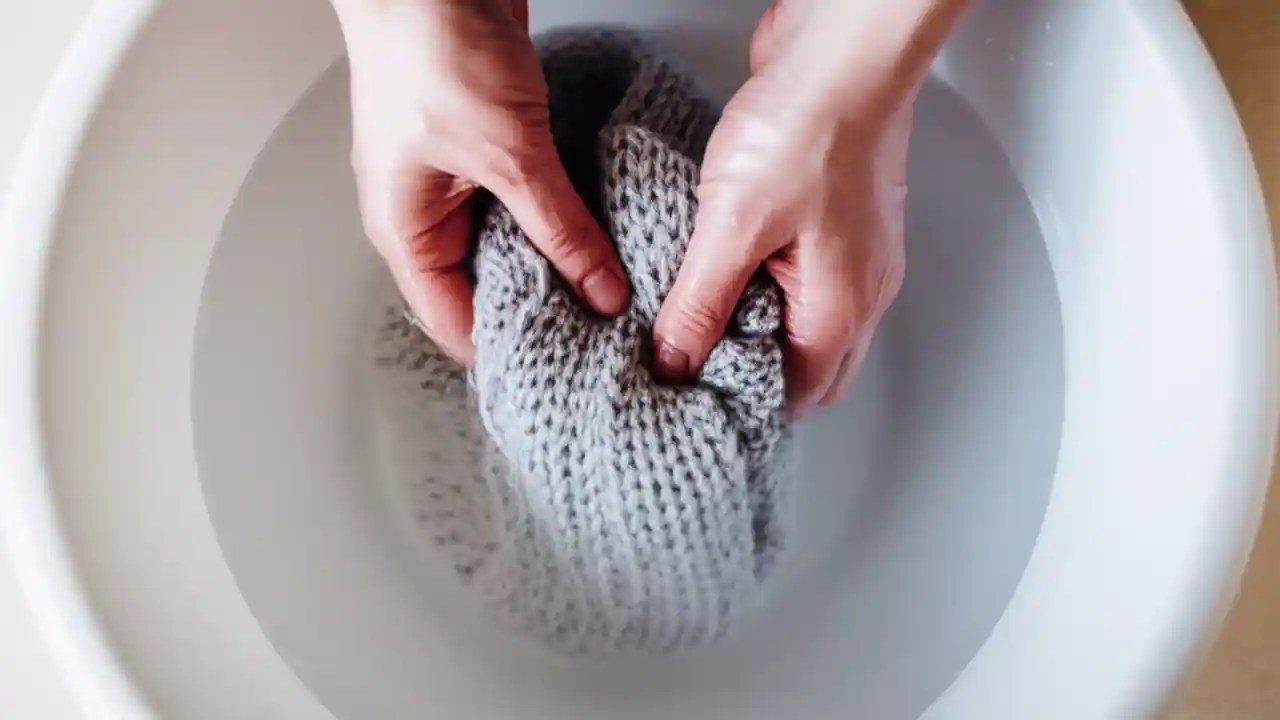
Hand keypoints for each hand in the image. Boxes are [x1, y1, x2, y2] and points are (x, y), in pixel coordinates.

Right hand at [333, 0, 628, 362]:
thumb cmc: (431, 50)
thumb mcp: (508, 154)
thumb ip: (560, 228)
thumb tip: (601, 289)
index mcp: (406, 232)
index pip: (455, 323)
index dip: (512, 349)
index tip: (573, 365)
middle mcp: (426, 213)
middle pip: (487, 285)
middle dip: (545, 306)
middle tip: (605, 333)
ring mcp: (457, 177)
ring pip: (513, 241)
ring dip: (558, 258)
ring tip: (613, 288)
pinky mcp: (487, 143)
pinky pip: (526, 198)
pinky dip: (559, 215)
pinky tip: (600, 229)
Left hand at [652, 0, 964, 412]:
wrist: (844, 48)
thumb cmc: (811, 124)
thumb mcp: (734, 226)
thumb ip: (701, 304)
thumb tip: (675, 362)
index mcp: (842, 307)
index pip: (797, 395)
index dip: (740, 405)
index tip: (687, 398)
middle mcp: (860, 289)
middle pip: (807, 366)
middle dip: (749, 374)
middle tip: (689, 364)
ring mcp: (853, 253)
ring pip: (802, 320)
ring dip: (753, 325)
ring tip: (697, 314)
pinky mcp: (834, 219)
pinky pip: (800, 276)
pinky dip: (763, 285)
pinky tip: (725, 264)